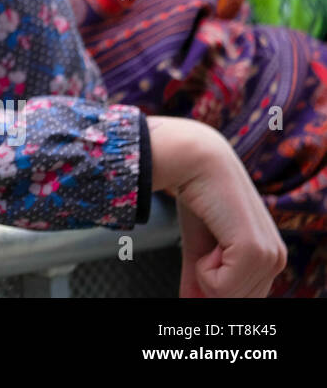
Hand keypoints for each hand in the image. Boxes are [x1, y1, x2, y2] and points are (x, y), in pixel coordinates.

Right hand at [147, 116, 286, 296]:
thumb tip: (190, 304)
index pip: (244, 297)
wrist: (195, 161)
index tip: (200, 272)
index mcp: (269, 256)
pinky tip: (211, 234)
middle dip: (209, 281)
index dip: (215, 289)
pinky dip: (203, 268)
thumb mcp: (198, 247)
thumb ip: (198, 279)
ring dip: (205, 271)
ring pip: (227, 296)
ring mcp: (269, 256)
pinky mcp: (255, 251)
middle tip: (205, 246)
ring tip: (210, 235)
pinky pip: (221, 287)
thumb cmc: (198, 198)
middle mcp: (276, 258)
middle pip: (235, 300)